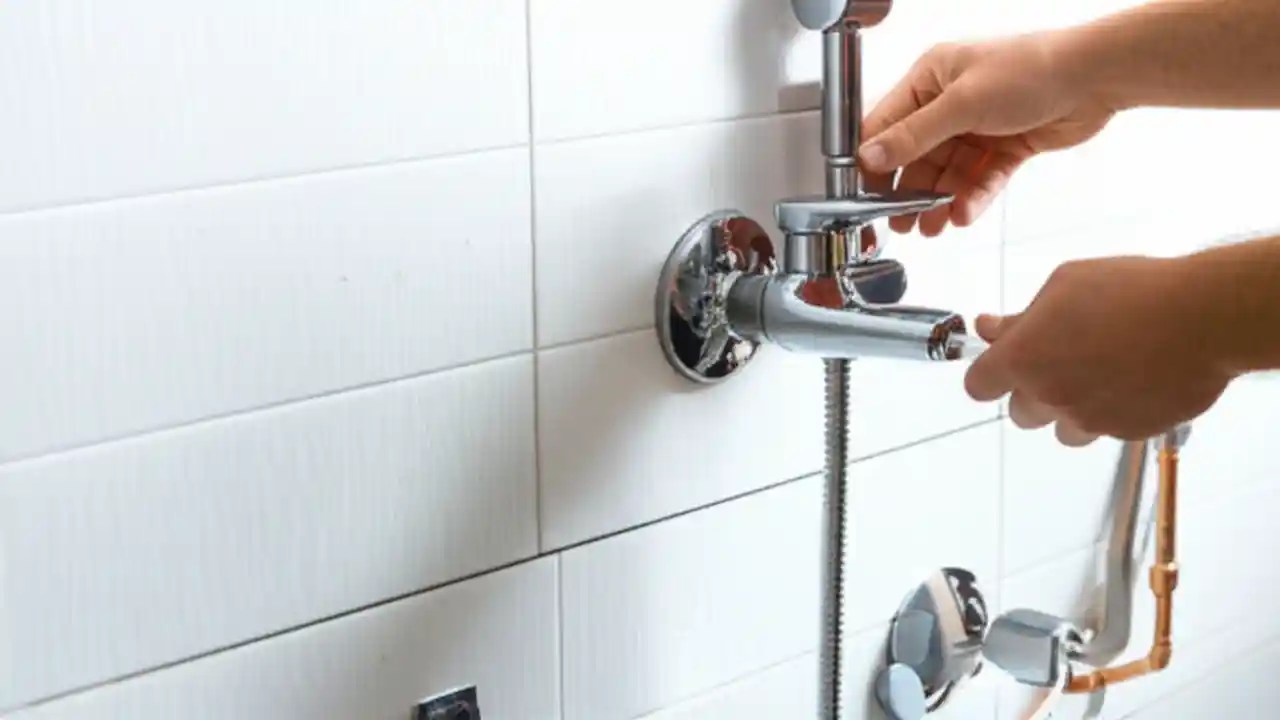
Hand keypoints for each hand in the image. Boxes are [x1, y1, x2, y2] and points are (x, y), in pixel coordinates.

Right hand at [859, 33, 1115, 236]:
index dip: (873, 161)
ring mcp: (978, 125)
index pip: (887, 125)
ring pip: (948, 172)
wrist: (1095, 78)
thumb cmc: (1032, 68)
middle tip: (898, 223)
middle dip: (909, 192)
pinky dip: (972, 198)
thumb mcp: (962, 103)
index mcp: (931, 78)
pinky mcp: (1005, 146)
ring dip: (939, 201)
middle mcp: (950, 101)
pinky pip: (980, 179)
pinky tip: (963, 215)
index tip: (864, 194)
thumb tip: (870, 156)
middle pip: (917, 156)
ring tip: (930, 228)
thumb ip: (914, 135)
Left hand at [964, 256, 1233, 444]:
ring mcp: (1089, 419)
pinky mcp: (1126, 432)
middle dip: (1032, 391)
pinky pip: (1105, 431)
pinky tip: (1131, 381)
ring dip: (1069, 410)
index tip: (1000, 364)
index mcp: (1025, 358)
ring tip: (1099, 374)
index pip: (978, 386)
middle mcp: (1050, 395)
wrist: (1201, 318)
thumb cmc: (1134, 291)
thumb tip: (991, 327)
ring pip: (1061, 431)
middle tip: (1060, 361)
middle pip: (1019, 413)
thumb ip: (1023, 316)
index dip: (988, 375)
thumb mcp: (1065, 284)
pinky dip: (1110, 413)